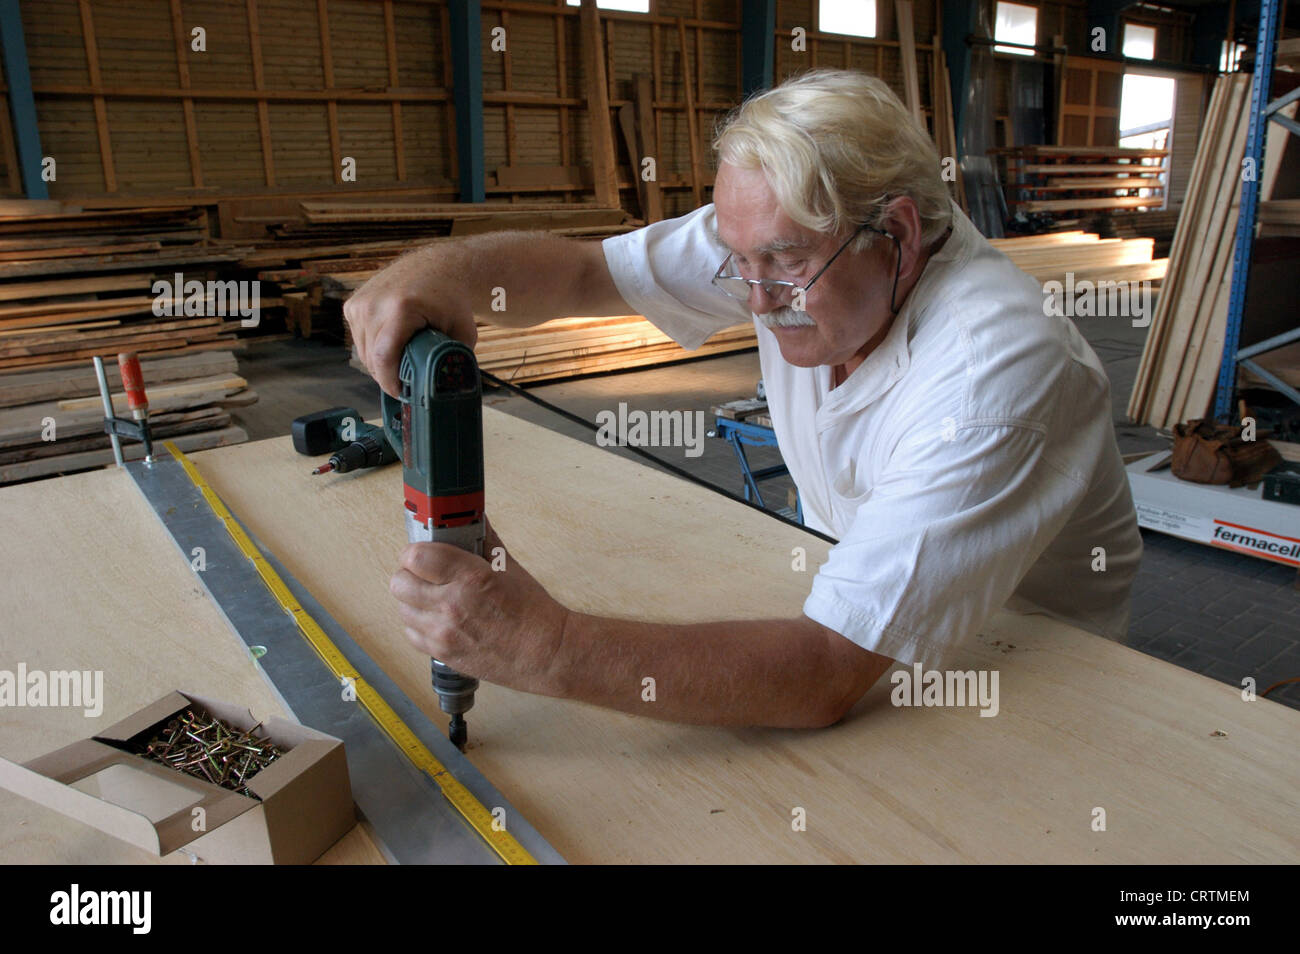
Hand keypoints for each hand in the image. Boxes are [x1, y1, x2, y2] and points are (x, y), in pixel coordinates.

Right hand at [343, 248, 477, 396]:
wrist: (434, 267)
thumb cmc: (450, 300)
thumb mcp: (463, 331)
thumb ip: (457, 359)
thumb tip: (453, 388)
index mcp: (401, 309)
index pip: (383, 357)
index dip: (390, 382)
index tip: (401, 393)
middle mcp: (374, 305)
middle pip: (371, 359)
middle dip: (387, 376)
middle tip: (405, 382)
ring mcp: (360, 304)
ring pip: (362, 352)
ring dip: (378, 363)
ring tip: (399, 363)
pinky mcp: (352, 305)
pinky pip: (359, 339)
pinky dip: (372, 348)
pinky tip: (389, 345)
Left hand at [389, 520, 568, 693]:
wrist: (545, 653)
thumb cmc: (532, 612)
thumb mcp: (510, 567)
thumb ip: (484, 539)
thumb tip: (471, 518)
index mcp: (470, 577)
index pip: (415, 556)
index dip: (416, 551)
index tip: (423, 551)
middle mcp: (451, 605)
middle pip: (399, 582)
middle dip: (409, 574)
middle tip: (425, 573)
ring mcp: (444, 633)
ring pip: (402, 609)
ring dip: (413, 599)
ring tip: (434, 596)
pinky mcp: (442, 653)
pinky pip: (410, 633)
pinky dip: (419, 624)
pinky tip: (438, 618)